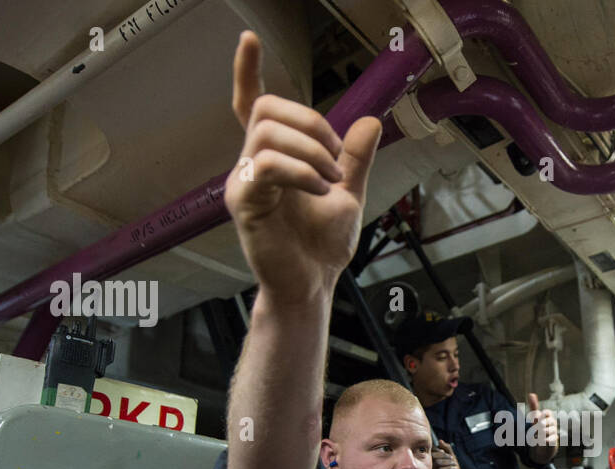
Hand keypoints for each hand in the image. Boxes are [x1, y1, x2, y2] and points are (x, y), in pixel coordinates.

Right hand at [224, 31, 380, 305]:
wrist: (314, 283)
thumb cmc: (322, 244)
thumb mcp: (349, 193)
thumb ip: (357, 158)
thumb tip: (370, 120)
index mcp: (273, 157)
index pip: (252, 106)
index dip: (247, 72)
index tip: (249, 40)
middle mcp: (252, 164)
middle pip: (266, 108)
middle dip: (310, 120)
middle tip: (338, 155)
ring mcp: (245, 182)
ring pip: (266, 132)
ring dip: (311, 149)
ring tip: (332, 179)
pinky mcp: (244, 203)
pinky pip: (268, 166)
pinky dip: (302, 171)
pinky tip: (321, 189)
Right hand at [432, 439, 461, 468]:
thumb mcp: (452, 459)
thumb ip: (447, 449)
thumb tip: (440, 441)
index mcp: (430, 463)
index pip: (430, 453)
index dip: (437, 450)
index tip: (444, 452)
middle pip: (433, 457)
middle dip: (444, 456)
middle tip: (452, 458)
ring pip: (437, 463)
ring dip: (448, 462)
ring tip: (454, 464)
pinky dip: (449, 468)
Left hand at [526, 393, 558, 463]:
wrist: (542, 443)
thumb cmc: (538, 428)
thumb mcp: (534, 417)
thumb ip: (534, 407)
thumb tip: (531, 394)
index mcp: (548, 416)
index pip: (547, 412)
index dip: (541, 416)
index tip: (536, 419)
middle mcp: (552, 422)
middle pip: (546, 422)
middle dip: (539, 426)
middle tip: (535, 430)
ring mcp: (554, 431)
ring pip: (547, 431)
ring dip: (540, 435)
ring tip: (537, 436)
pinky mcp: (555, 440)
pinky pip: (551, 439)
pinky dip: (545, 441)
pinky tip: (541, 441)